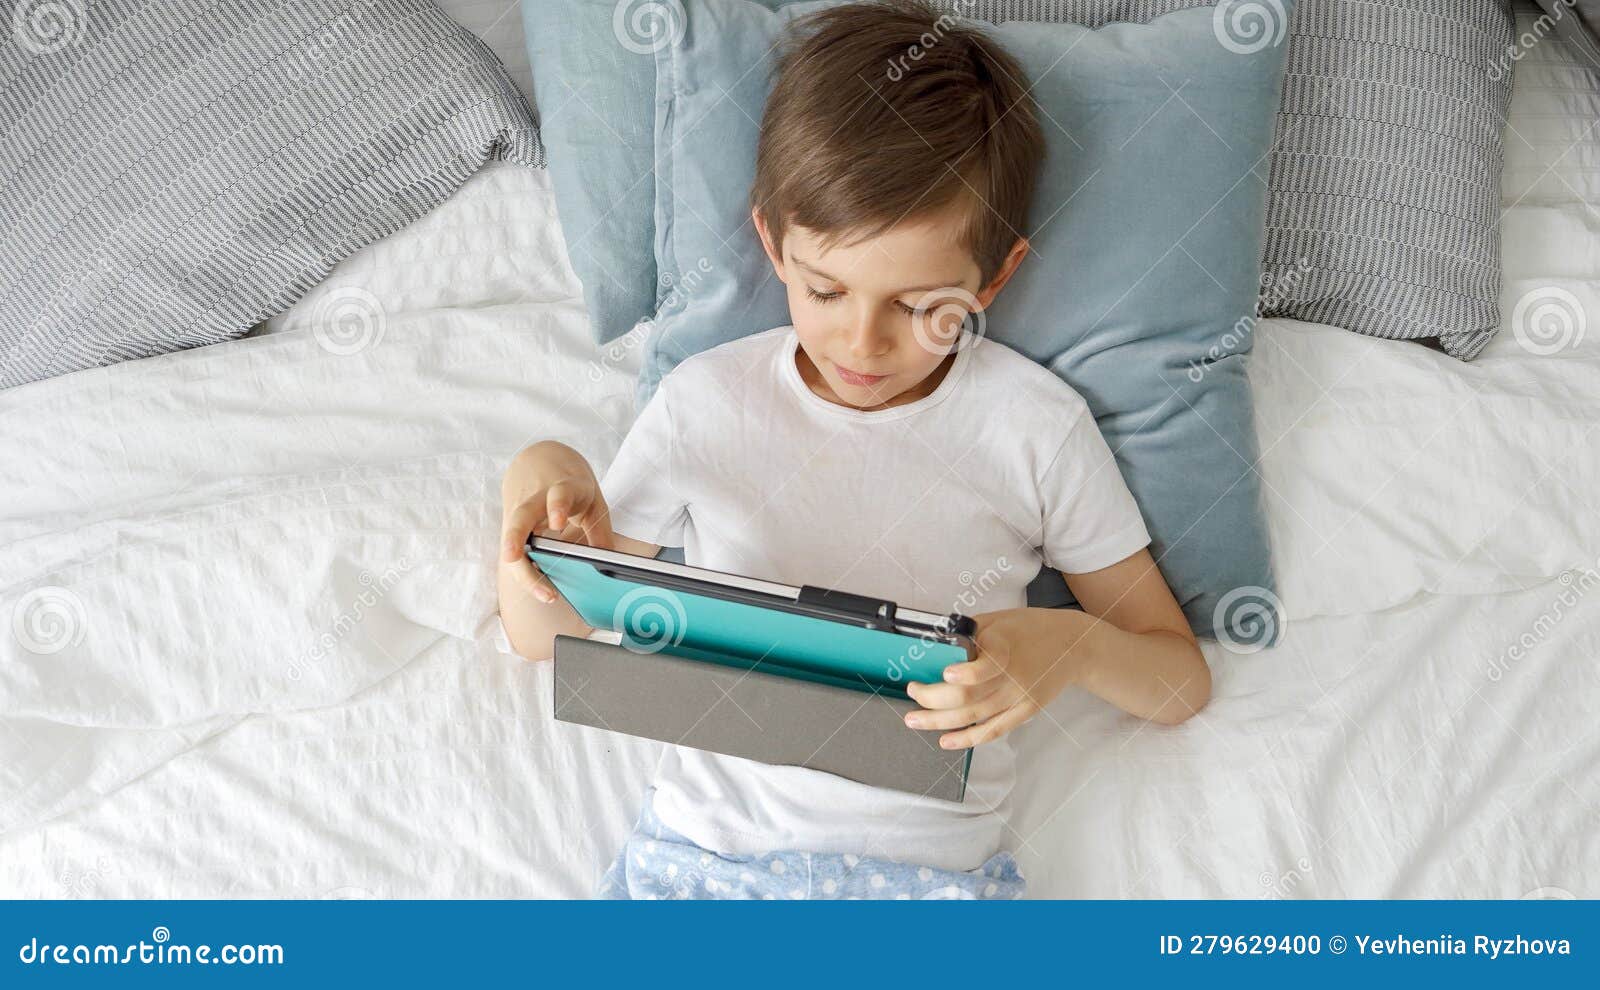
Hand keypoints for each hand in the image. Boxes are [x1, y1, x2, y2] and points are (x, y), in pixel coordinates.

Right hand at [499, 442, 614, 602]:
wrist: (540, 460)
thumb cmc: (569, 484)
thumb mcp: (592, 500)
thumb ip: (599, 530)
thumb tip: (606, 564)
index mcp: (561, 487)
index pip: (558, 493)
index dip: (557, 507)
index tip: (557, 522)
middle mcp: (534, 499)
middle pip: (521, 516)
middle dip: (515, 536)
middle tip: (512, 556)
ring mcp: (518, 513)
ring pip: (510, 539)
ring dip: (519, 566)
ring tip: (542, 591)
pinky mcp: (510, 527)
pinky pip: (514, 551)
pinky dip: (526, 572)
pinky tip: (541, 589)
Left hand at [902, 607, 1096, 749]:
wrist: (1072, 645)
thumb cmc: (1029, 628)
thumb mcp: (998, 620)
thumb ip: (968, 632)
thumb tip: (931, 645)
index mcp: (1006, 647)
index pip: (988, 665)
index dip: (966, 674)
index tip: (945, 674)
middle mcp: (1013, 676)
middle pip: (969, 697)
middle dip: (933, 699)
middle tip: (913, 693)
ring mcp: (1019, 698)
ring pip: (974, 717)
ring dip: (939, 721)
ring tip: (914, 720)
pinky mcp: (1025, 712)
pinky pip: (993, 731)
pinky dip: (968, 739)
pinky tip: (946, 741)